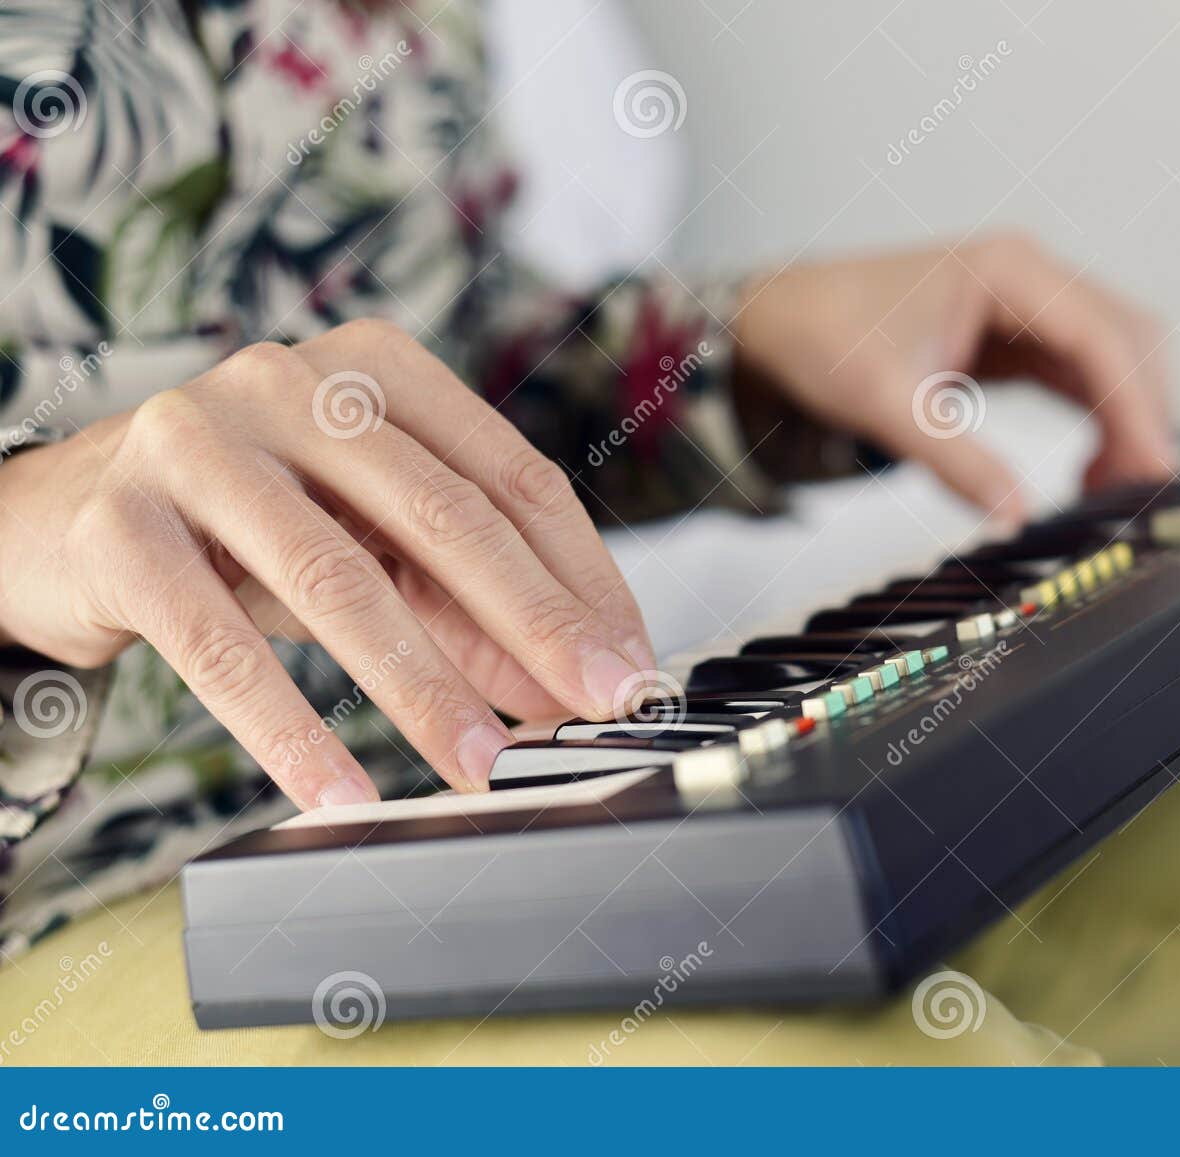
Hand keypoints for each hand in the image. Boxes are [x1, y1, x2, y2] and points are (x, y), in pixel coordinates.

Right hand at [0, 320, 652, 809]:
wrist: (52, 518)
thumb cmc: (242, 525)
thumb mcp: (366, 542)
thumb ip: (462, 600)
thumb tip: (563, 685)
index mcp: (375, 370)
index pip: (511, 478)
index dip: (581, 578)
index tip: (626, 664)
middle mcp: (291, 382)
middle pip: (445, 514)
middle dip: (533, 623)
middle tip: (594, 707)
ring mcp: (198, 442)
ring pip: (339, 577)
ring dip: (422, 687)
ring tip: (479, 765)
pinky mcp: (122, 522)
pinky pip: (218, 643)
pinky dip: (286, 726)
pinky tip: (336, 788)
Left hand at [732, 234, 1174, 523]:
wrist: (780, 319)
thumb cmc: (822, 338)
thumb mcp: (883, 404)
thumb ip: (953, 462)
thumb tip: (1014, 518)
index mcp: (1005, 272)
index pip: (1099, 338)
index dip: (1136, 407)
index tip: (1155, 469)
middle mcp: (1030, 279)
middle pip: (1126, 344)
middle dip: (1141, 418)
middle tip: (1134, 496)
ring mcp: (1030, 305)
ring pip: (1115, 361)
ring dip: (1126, 423)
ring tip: (1107, 492)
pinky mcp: (1021, 336)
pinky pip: (1085, 377)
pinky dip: (1100, 422)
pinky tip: (1087, 472)